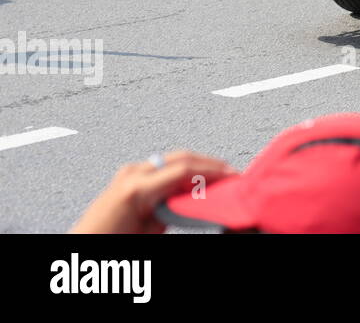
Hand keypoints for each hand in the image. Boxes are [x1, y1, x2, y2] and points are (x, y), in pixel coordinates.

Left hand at [69, 151, 236, 233]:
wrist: (83, 246)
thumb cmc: (107, 242)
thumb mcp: (150, 230)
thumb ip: (174, 210)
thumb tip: (199, 200)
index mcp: (136, 186)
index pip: (184, 168)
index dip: (213, 170)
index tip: (231, 175)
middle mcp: (132, 173)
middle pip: (181, 157)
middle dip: (210, 163)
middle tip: (231, 172)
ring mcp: (128, 173)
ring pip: (172, 159)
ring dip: (197, 165)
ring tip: (216, 177)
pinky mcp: (127, 177)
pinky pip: (161, 167)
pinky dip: (181, 171)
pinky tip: (192, 181)